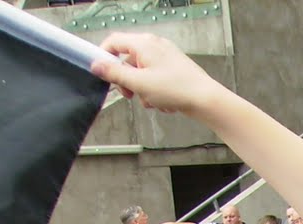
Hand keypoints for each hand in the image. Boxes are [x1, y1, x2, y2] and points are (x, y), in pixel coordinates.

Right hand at [93, 33, 222, 115]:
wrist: (206, 100)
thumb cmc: (176, 89)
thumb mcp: (138, 83)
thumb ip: (115, 74)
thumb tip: (96, 66)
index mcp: (144, 43)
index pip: (114, 41)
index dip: (104, 56)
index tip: (102, 73)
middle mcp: (154, 46)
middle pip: (128, 60)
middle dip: (127, 81)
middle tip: (130, 95)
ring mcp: (165, 58)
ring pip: (142, 74)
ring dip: (143, 91)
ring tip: (153, 102)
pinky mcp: (173, 70)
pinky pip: (155, 80)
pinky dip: (156, 93)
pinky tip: (165, 104)